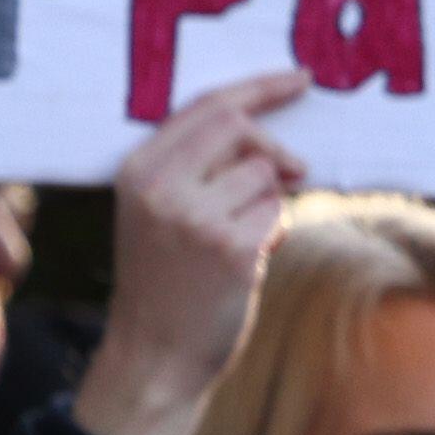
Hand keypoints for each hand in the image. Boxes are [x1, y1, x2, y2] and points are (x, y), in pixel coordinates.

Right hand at [69, 68, 317, 434]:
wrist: (153, 355)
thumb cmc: (166, 283)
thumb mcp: (161, 216)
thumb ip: (199, 172)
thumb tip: (278, 149)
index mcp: (136, 170)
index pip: (205, 107)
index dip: (259, 89)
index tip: (298, 79)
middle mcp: (159, 186)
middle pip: (241, 129)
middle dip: (276, 149)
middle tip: (294, 173)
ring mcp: (193, 216)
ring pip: (267, 176)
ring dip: (271, 205)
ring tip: (242, 241)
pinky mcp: (229, 248)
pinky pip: (277, 215)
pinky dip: (274, 234)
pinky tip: (247, 265)